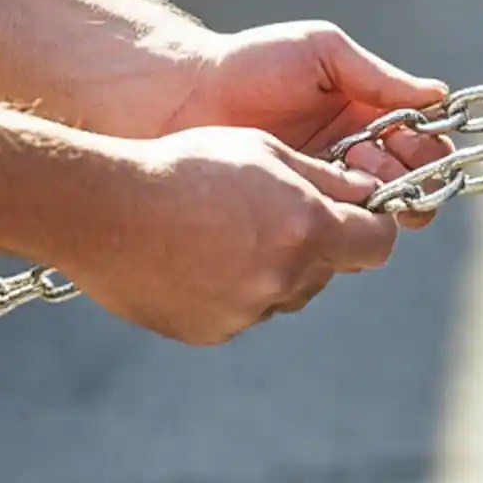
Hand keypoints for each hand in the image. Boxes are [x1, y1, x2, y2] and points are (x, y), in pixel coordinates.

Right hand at [56, 126, 395, 344]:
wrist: (104, 209)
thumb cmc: (185, 165)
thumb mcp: (263, 151)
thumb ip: (325, 177)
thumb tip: (368, 191)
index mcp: (306, 229)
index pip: (377, 244)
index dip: (373, 226)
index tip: (359, 213)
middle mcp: (284, 279)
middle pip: (329, 269)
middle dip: (316, 242)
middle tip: (276, 211)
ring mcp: (247, 311)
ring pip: (286, 290)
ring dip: (275, 266)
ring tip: (226, 229)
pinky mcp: (212, 331)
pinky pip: (245, 310)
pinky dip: (235, 287)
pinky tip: (198, 255)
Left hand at [166, 22, 453, 227]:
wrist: (183, 98)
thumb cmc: (251, 64)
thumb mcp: (321, 53)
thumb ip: (376, 77)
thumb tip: (439, 95)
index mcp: (366, 114)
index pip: (421, 140)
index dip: (427, 148)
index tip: (415, 145)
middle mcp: (355, 154)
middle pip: (409, 182)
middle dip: (407, 177)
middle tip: (378, 165)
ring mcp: (327, 186)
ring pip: (378, 209)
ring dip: (380, 198)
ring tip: (354, 178)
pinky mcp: (298, 214)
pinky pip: (337, 227)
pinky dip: (344, 219)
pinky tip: (328, 200)